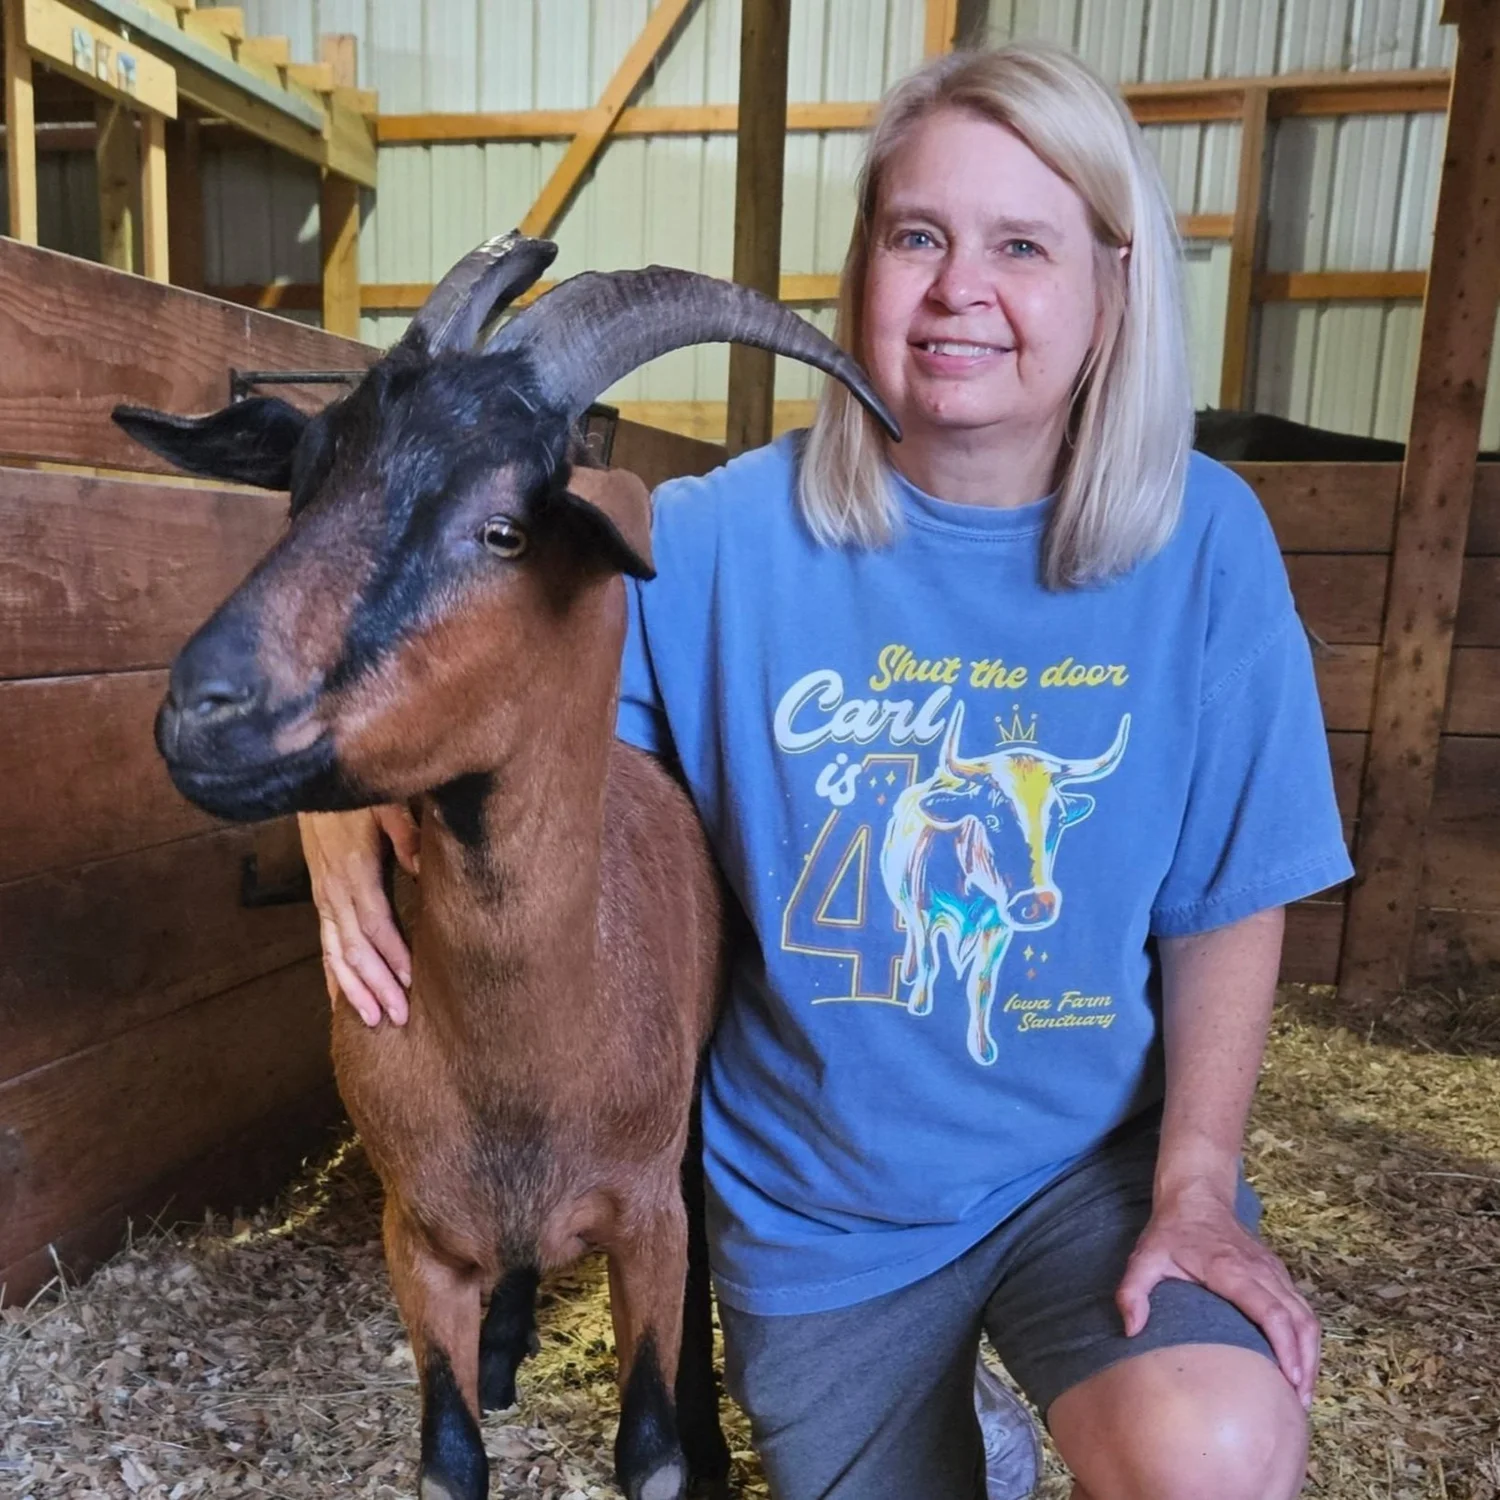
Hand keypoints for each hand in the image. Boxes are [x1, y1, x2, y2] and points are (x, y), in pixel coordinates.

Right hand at [299, 805, 419, 1026]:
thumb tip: (422, 867)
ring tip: (373, 1021)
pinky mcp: (320, 900)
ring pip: (336, 954)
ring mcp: (324, 899)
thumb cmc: (357, 795)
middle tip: (398, 1018)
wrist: (310, 783)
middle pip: (356, 948)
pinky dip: (334, 976)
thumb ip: (405, 834)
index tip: (411, 982)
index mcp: (355, 870)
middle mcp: (334, 891)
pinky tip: (342, 1001)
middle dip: (377, 985)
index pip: (376, 923)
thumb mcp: (384, 803)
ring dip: (354, 990)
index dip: (393, 955)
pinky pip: (325, 946)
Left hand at [1116, 1183, 1319, 1408]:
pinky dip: (1306, 1337)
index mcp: (1231, 1270)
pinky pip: (1301, 1307)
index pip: (1271, 1311)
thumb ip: (1132, 1291)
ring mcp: (1272, 1270)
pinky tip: (1298, 1361)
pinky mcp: (1277, 1272)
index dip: (1285, 1347)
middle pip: (1299, 1319)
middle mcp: (1260, 1270)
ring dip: (1311, 1353)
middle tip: (1299, 1401)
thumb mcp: (1144, 1257)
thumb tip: (1131, 1329)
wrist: (1196, 1195)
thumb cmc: (1171, 1231)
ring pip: (1306, 1315)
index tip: (1289, 1379)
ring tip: (1303, 1391)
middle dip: (1305, 1362)